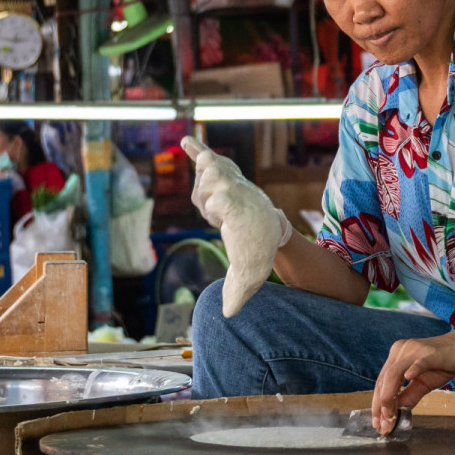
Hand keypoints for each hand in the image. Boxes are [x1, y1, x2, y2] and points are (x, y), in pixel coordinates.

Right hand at [182, 136, 291, 315]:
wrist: (267, 226)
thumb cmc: (255, 249)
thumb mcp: (250, 272)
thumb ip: (238, 290)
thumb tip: (229, 315)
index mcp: (240, 213)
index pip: (227, 200)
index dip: (221, 200)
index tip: (217, 200)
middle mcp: (235, 192)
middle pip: (209, 187)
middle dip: (208, 197)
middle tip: (215, 212)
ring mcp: (228, 182)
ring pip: (205, 175)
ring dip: (204, 184)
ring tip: (213, 199)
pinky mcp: (219, 176)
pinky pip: (206, 158)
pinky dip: (197, 149)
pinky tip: (186, 140)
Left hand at [371, 330, 454, 431]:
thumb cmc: (446, 363)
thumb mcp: (424, 383)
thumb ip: (409, 396)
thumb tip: (395, 412)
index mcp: (397, 356)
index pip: (382, 382)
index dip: (377, 403)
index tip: (378, 423)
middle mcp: (401, 350)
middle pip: (384, 379)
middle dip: (381, 405)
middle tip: (383, 426)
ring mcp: (415, 350)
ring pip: (394, 373)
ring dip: (389, 396)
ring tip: (389, 415)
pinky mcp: (431, 353)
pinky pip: (419, 362)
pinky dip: (413, 370)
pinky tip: (408, 377)